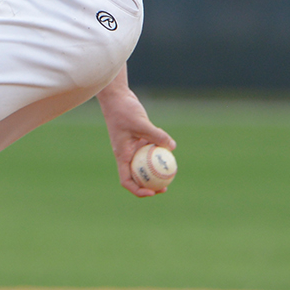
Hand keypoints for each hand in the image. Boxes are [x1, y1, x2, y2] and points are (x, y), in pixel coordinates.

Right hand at [97, 66, 175, 197]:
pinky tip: (170, 148)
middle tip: (165, 188)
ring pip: (145, 164)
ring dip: (156, 169)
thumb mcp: (140, 123)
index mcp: (122, 156)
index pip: (127, 180)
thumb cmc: (123, 111)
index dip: (138, 190)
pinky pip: (150, 149)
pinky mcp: (139, 138)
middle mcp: (127, 154)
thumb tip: (172, 147)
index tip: (152, 192)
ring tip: (170, 173)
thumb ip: (156, 135)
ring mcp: (133, 147)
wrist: (117, 97)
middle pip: (137, 176)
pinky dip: (158, 151)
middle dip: (150, 185)